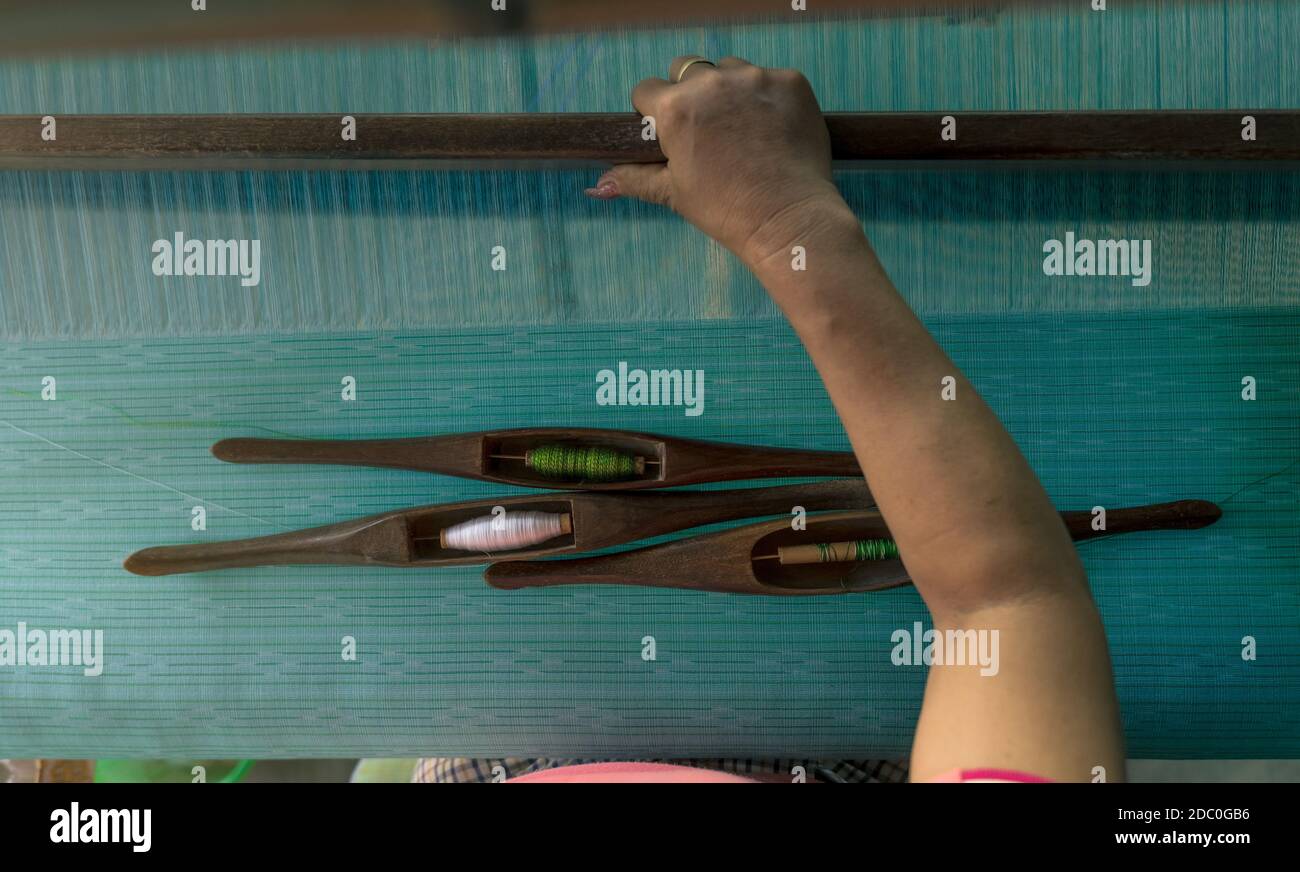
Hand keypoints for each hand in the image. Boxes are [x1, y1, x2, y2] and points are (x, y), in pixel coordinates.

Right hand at [587, 56, 849, 267]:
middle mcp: (711, 82)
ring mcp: (754, 78)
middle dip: (690, 94)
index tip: (670, 133)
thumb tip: (598, 184)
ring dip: (730, 91)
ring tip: (744, 130)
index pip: (648, 89)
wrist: (787, 217)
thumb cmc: (725, 209)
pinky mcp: (790, 81)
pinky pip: (769, 79)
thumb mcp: (674, 193)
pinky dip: (769, 98)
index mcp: (675, 108)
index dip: (655, 112)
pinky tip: (774, 129)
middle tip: (708, 131)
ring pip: (730, 69)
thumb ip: (634, 179)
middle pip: (687, 70)